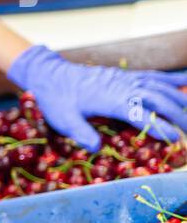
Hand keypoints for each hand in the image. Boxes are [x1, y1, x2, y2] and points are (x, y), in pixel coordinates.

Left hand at [8, 45, 186, 150]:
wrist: (49, 74)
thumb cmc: (55, 99)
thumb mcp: (62, 119)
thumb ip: (79, 133)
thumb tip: (96, 148)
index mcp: (111, 100)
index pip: (142, 115)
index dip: (160, 127)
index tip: (176, 138)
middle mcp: (123, 87)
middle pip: (158, 100)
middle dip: (178, 115)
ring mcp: (126, 79)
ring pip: (160, 87)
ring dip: (178, 98)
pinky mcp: (125, 75)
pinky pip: (153, 76)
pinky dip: (172, 79)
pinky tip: (186, 81)